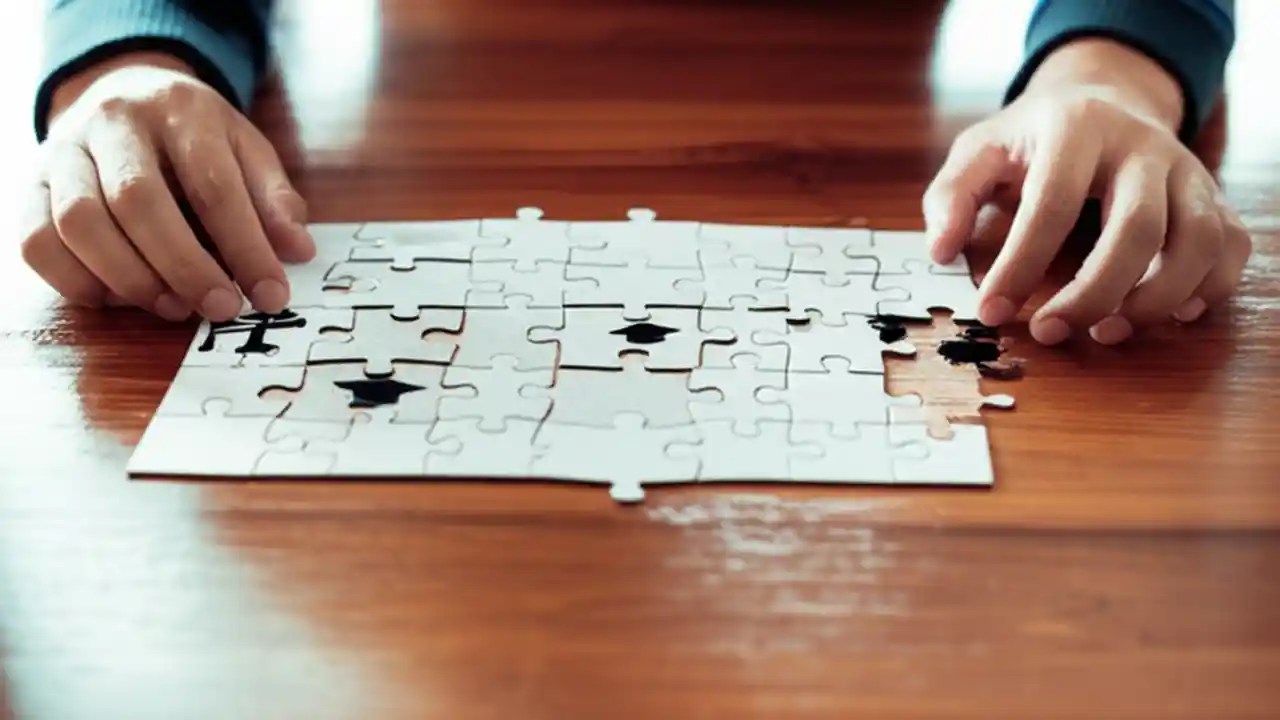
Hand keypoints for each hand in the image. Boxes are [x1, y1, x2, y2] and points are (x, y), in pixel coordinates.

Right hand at [20, 51, 314, 321]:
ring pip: (78, 221)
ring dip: (129, 279)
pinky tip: (117, 300)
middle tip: (220, 309)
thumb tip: (298, 251)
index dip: (246, 248)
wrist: (123, 94)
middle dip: (184, 267)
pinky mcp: (30, 185)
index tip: (271, 296)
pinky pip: (35, 241)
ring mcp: (63, 153)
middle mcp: (114, 123)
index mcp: (181, 110)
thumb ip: (273, 200)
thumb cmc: (195, 137)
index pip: (213, 185)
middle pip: (138, 200)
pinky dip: (75, 282)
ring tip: (174, 307)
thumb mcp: (246, 151)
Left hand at [923, 38, 1251, 344]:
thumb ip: (951, 197)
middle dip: (1092, 294)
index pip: (1051, 203)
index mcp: (1077, 128)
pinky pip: (1229, 252)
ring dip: (1154, 302)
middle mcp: (1143, 147)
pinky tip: (1165, 315)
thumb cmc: (1033, 140)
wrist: (1104, 100)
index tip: (991, 311)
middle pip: (1137, 229)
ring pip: (1198, 243)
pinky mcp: (1214, 199)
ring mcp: (1187, 173)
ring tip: (1106, 333)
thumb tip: (940, 251)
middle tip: (1049, 333)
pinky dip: (1206, 291)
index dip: (1020, 265)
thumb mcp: (979, 151)